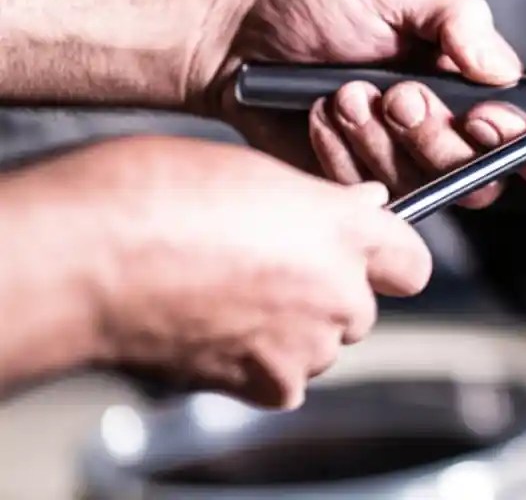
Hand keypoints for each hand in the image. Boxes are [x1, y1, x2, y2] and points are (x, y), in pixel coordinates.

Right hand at [25, 135, 429, 409]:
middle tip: (269, 268)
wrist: (83, 259)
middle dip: (329, 291)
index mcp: (344, 229)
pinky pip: (282, 380)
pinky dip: (256, 364)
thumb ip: (317, 200)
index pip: (412, 258)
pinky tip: (211, 328)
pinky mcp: (267, 384)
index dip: (389, 255)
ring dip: (292, 328)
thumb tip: (362, 206)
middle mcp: (339, 291)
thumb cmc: (150, 197)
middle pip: (362, 304)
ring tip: (225, 292)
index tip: (369, 253)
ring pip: (322, 344)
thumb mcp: (250, 170)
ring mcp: (306, 344)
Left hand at [207, 0, 525, 205]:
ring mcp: (408, 166)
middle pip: (487, 175)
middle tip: (400, 94)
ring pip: (428, 185)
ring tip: (349, 92)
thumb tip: (502, 67)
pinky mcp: (364, 190)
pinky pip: (375, 194)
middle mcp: (452, 133)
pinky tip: (326, 115)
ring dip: (383, 137)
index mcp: (477, 88)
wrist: (239, 40)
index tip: (487, 118)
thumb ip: (459, 18)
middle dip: (439, 135)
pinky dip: (345, 151)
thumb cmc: (318, 9)